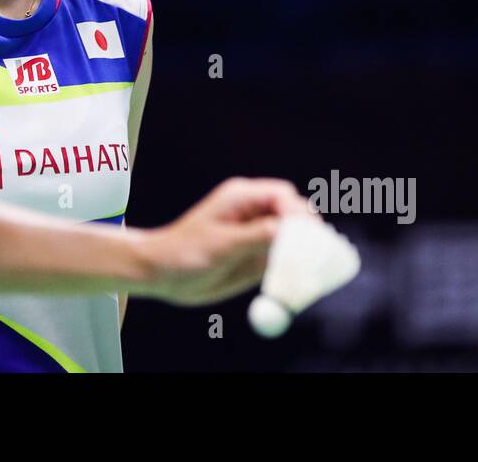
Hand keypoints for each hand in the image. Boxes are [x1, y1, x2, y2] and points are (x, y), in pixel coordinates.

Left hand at [137, 177, 317, 305]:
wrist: (163, 274)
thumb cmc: (184, 252)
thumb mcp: (222, 244)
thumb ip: (257, 236)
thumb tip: (290, 229)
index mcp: (242, 197)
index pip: (283, 196)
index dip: (299, 214)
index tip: (308, 236)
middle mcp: (253, 212)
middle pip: (293, 214)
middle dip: (305, 232)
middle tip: (315, 255)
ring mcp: (256, 234)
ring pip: (291, 238)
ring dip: (300, 253)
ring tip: (307, 271)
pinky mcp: (256, 255)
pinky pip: (281, 259)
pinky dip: (290, 268)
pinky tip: (293, 280)